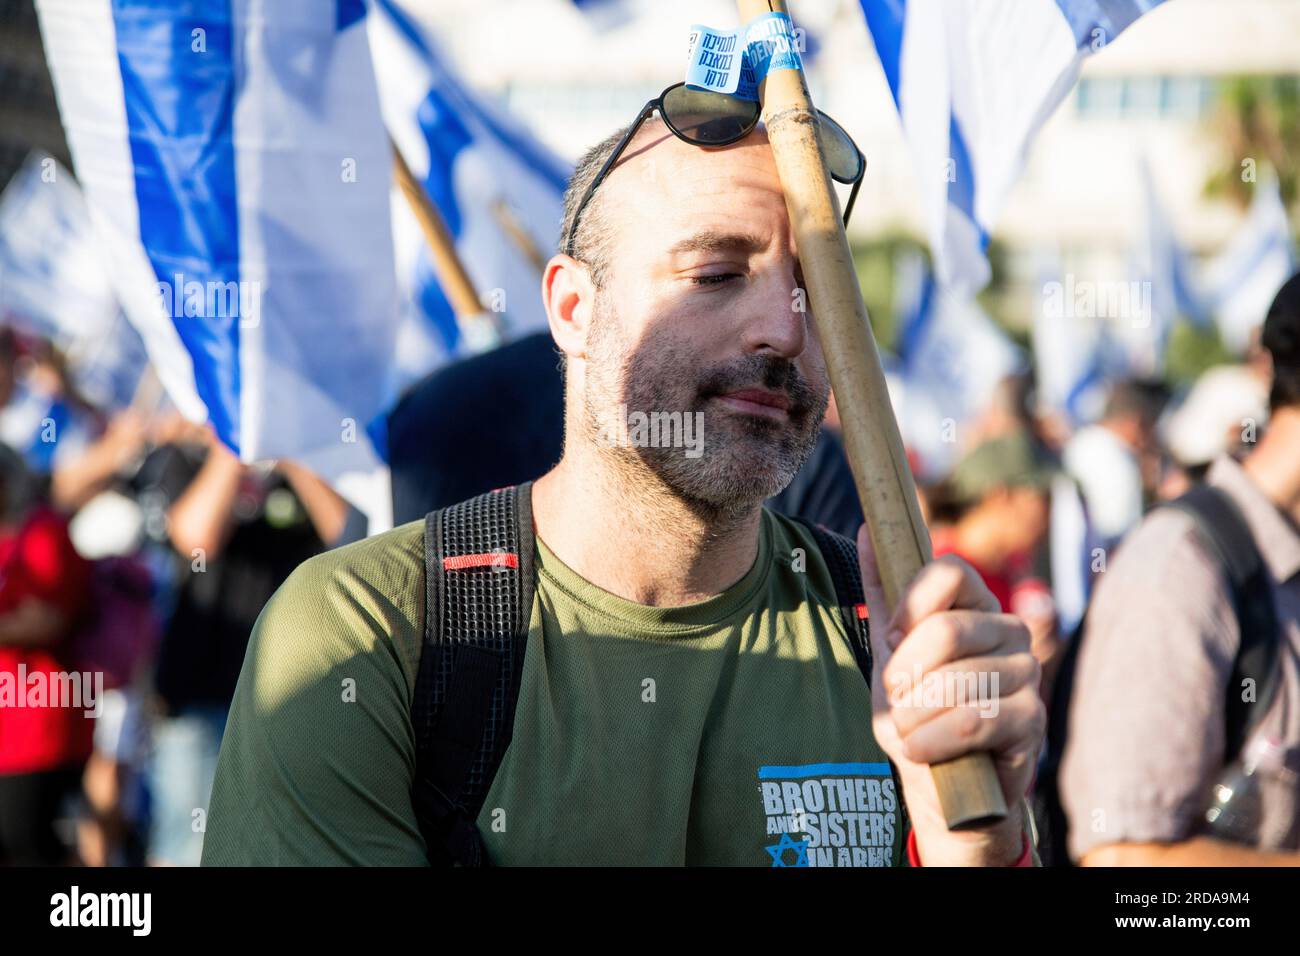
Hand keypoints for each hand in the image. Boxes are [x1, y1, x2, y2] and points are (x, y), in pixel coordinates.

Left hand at [857, 524, 1044, 865]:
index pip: (949, 570)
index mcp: (975, 605)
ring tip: (911, 731)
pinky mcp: (1034, 719)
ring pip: (955, 682)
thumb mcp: (889, 650)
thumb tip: (868, 529)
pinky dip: (931, 742)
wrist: (941, 782)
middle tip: (897, 697)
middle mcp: (1009, 630)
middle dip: (904, 672)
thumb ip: (882, 592)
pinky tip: (924, 751)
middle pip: (947, 629)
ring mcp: (1027, 673)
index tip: (892, 637)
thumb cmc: (917, 711)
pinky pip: (970, 722)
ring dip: (913, 716)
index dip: (910, 603)